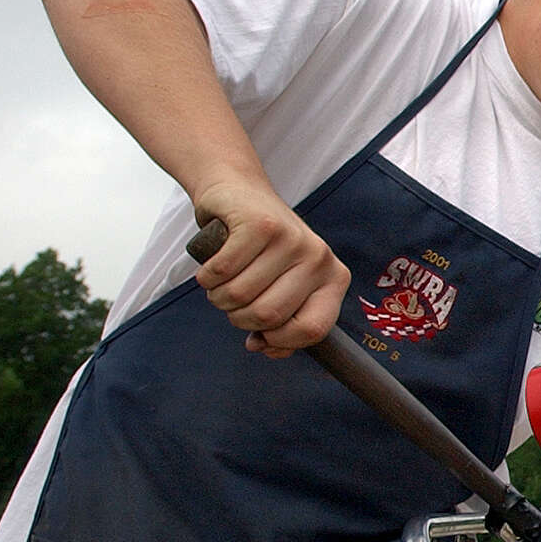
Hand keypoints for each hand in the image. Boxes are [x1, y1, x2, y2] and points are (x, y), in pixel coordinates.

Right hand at [190, 181, 349, 357]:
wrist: (239, 193)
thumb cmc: (262, 250)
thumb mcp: (283, 286)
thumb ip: (282, 323)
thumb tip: (264, 348)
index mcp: (333, 278)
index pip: (313, 329)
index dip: (281, 342)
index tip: (262, 336)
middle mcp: (318, 258)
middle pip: (269, 315)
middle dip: (240, 317)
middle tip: (233, 302)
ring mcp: (291, 238)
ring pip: (240, 295)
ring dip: (218, 297)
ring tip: (222, 282)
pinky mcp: (259, 224)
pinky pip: (221, 272)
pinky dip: (207, 277)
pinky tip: (212, 267)